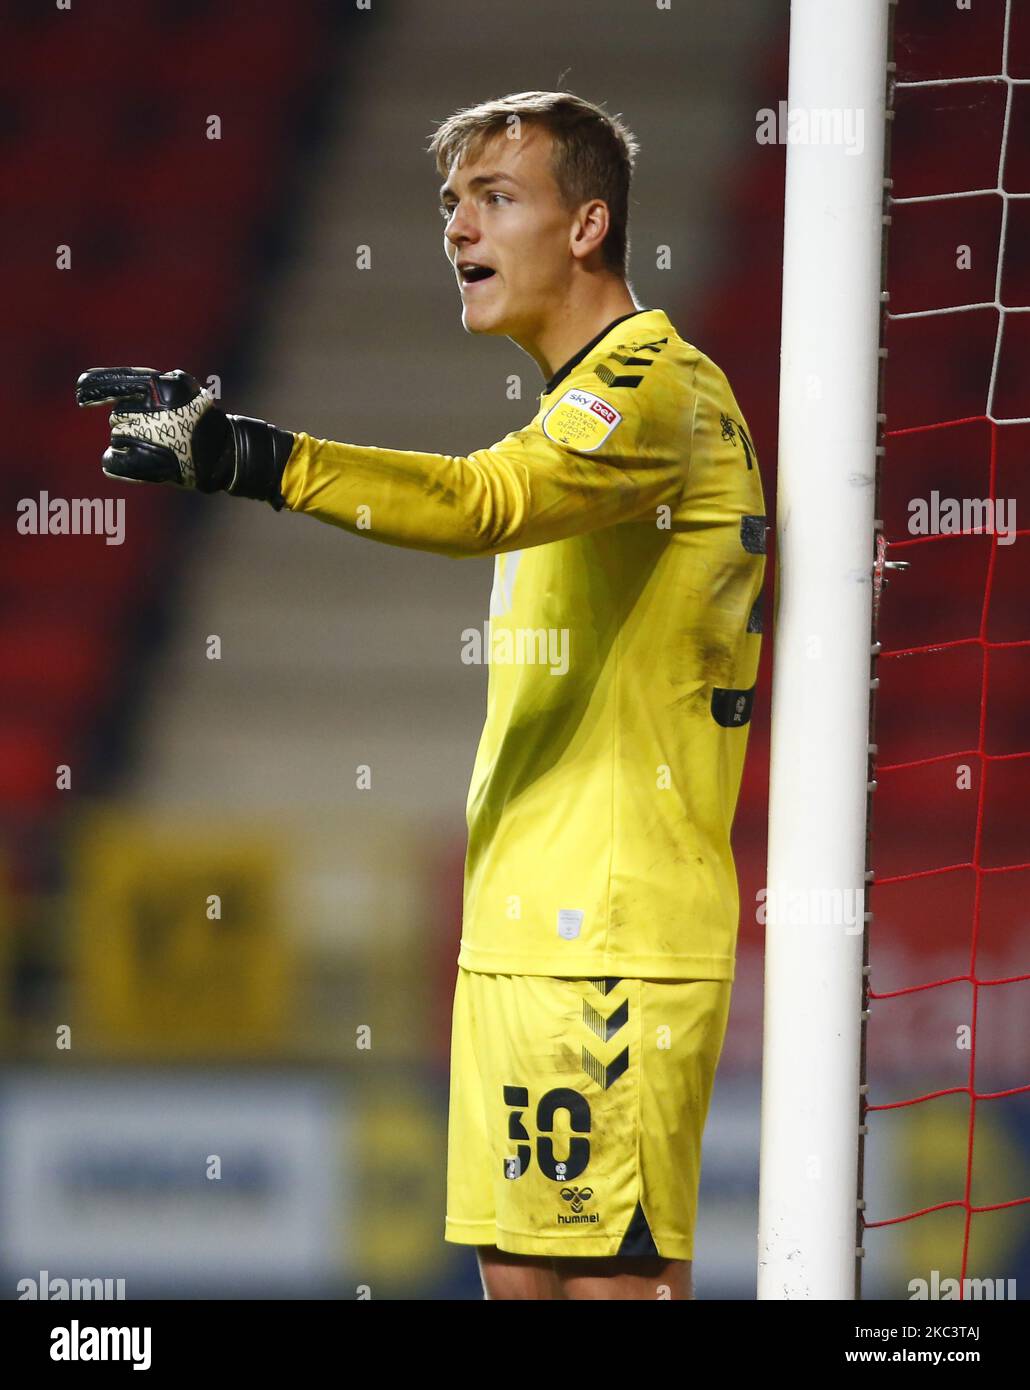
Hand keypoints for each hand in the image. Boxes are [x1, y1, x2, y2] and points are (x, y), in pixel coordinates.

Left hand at [76, 366, 294, 507]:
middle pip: (119, 415)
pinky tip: (128, 461)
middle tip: (160, 432)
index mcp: (162, 387)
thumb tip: (89, 382)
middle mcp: (153, 408)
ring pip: (119, 436)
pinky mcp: (149, 462)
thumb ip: (144, 384)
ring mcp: (150, 435)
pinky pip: (115, 459)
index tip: (81, 397)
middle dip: (131, 423)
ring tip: (159, 447)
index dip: (94, 389)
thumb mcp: (179, 390)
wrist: (226, 453)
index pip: (117, 383)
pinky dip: (117, 462)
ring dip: (130, 442)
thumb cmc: (200, 420)